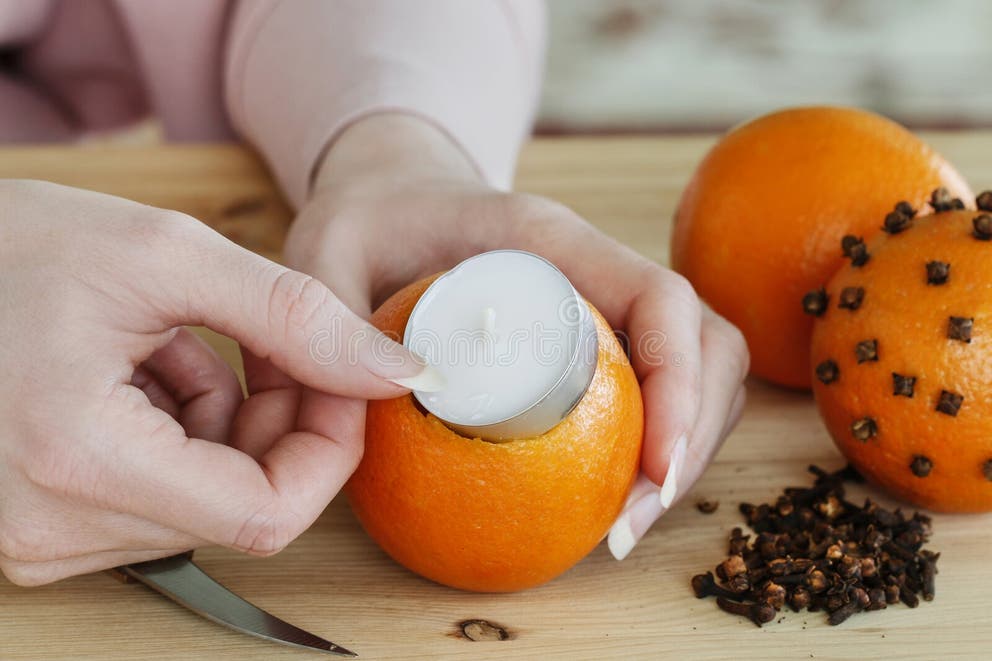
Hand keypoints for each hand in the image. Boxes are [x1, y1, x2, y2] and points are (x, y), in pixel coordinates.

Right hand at [0, 180, 426, 585]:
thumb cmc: (9, 247)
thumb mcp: (163, 256)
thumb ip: (294, 316)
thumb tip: (398, 373)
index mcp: (79, 460)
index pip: (268, 514)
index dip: (328, 446)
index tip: (343, 377)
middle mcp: (51, 526)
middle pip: (243, 503)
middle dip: (281, 417)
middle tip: (266, 336)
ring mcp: (39, 536)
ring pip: (208, 498)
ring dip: (229, 417)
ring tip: (179, 340)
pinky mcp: (41, 524)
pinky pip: (160, 495)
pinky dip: (183, 430)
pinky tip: (144, 368)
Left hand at [285, 115, 750, 560]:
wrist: (392, 194)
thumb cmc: (366, 218)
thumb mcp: (325, 253)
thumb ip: (331, 317)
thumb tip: (381, 403)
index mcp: (546, 237)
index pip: (656, 297)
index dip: (677, 383)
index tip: (653, 468)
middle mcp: (595, 265)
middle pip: (705, 340)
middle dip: (692, 437)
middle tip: (630, 523)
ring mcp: (604, 300)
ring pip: (701, 365)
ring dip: (686, 446)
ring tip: (626, 523)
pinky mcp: (595, 336)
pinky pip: (661, 384)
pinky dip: (660, 441)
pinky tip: (614, 495)